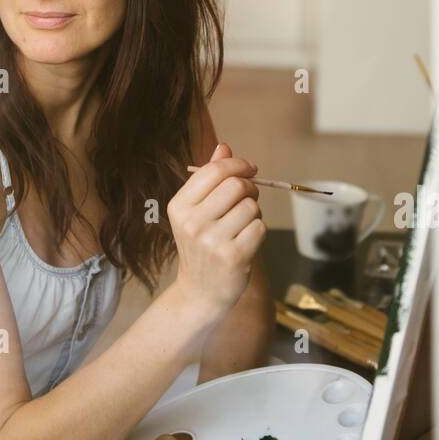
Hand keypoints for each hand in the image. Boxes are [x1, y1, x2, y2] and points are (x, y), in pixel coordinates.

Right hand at [167, 140, 265, 316]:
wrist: (200, 292)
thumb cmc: (200, 245)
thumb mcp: (196, 211)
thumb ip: (209, 178)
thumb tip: (224, 147)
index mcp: (179, 206)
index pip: (214, 171)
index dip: (238, 164)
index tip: (250, 168)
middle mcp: (192, 223)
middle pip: (236, 185)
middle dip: (249, 188)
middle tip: (248, 198)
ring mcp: (212, 241)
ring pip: (251, 207)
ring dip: (254, 212)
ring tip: (242, 224)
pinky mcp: (233, 257)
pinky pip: (259, 227)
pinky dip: (258, 230)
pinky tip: (246, 241)